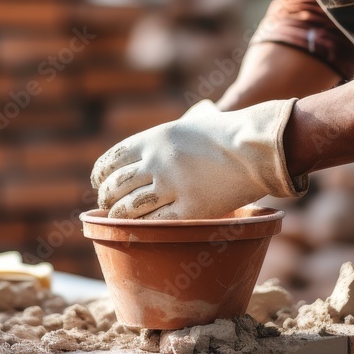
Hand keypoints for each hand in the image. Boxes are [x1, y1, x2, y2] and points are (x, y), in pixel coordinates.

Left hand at [91, 98, 304, 219]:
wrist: (255, 146)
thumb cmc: (225, 133)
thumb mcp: (187, 124)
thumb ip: (167, 137)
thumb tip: (157, 142)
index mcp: (152, 139)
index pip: (111, 160)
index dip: (100, 175)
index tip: (99, 183)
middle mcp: (156, 161)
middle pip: (116, 186)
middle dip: (106, 198)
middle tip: (107, 204)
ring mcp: (172, 186)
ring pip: (129, 208)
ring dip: (119, 216)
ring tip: (119, 220)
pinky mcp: (190, 208)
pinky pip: (156, 223)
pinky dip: (143, 228)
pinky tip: (141, 229)